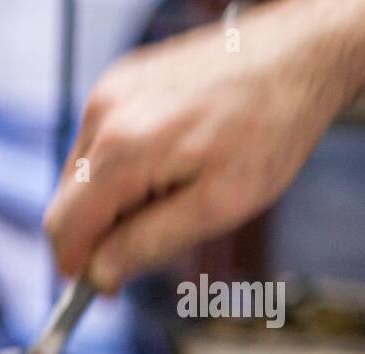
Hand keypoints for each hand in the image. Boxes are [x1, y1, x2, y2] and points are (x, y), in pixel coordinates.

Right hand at [44, 0, 357, 292]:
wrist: (300, 52)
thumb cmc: (271, 126)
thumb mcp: (220, 205)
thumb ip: (150, 242)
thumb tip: (100, 274)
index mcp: (122, 150)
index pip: (64, 228)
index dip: (77, 268)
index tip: (103, 289)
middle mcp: (103, 115)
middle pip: (67, 204)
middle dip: (98, 236)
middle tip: (145, 248)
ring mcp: (108, 93)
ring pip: (79, 177)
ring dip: (111, 203)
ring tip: (169, 196)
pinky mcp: (119, 82)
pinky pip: (97, 146)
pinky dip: (119, 170)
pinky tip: (166, 165)